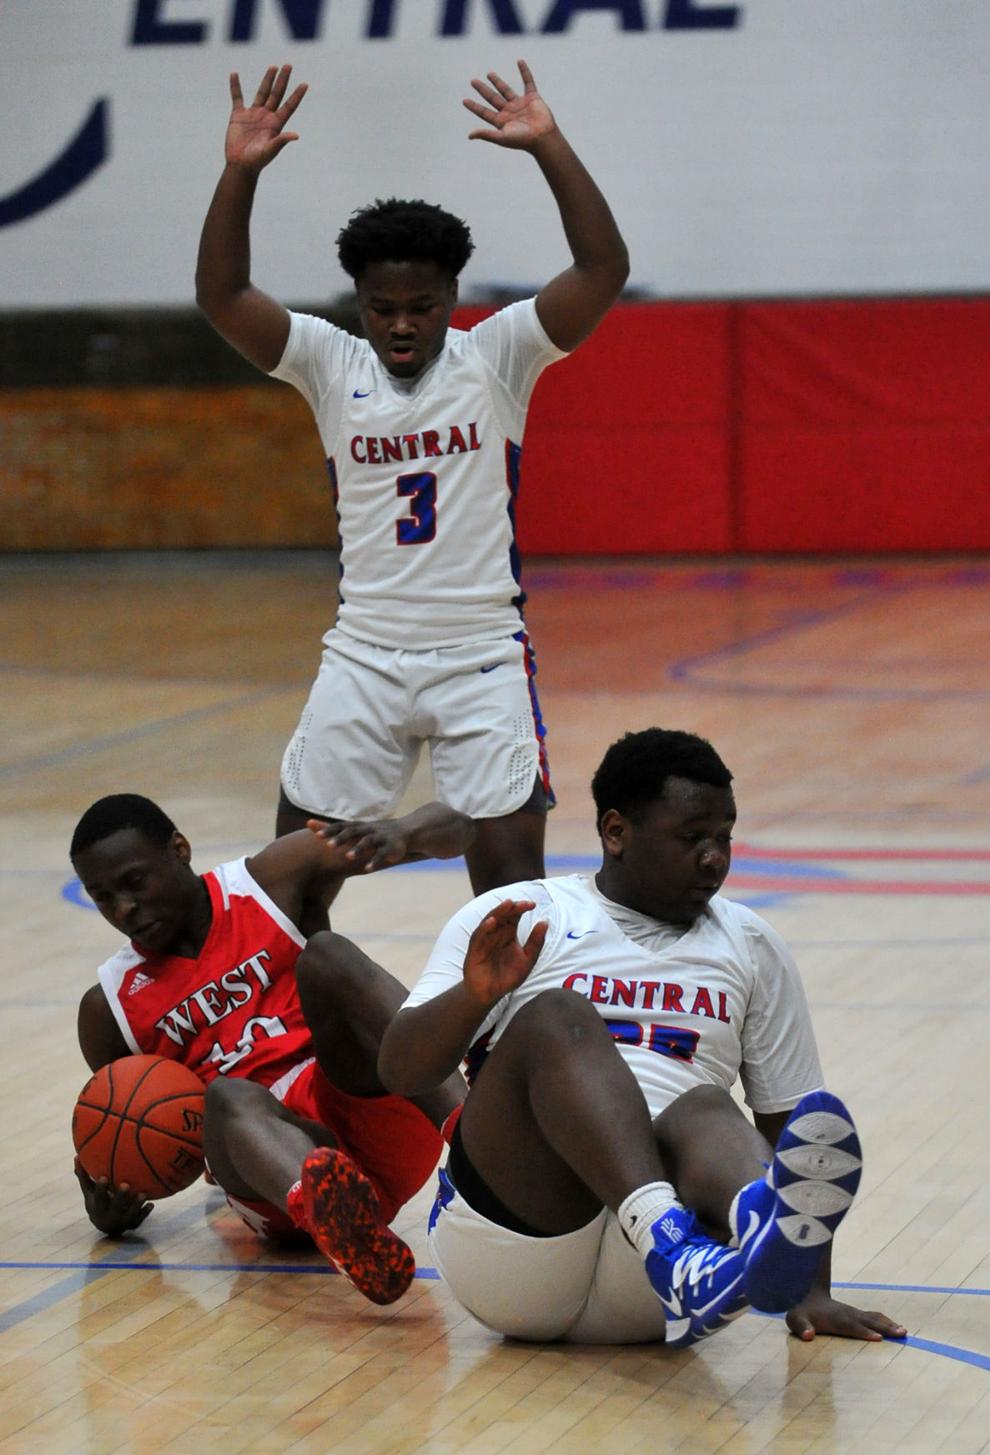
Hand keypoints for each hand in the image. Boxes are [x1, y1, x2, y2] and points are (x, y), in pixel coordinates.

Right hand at [75, 1158, 152, 1237]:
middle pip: (114, 1207)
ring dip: (136, 1204)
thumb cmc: (98, 1200)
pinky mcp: (133, 1224)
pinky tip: (151, 1204)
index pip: (98, 1197)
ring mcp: (121, 1221)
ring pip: (129, 1214)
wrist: (106, 1226)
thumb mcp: (89, 1191)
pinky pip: (140, 1219)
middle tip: (126, 1184)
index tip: (103, 1177)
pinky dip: (145, 1212)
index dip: (100, 1188)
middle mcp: (109, 1215)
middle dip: (120, 1197)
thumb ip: (84, 1176)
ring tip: (143, 1193)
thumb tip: (76, 1156)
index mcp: (98, 1206)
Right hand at [225, 65, 307, 173]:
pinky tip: (234, 74)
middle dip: (283, 80)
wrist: (240, 165)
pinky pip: (237, 97)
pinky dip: (235, 86)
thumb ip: (281, 141)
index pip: (289, 106)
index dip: (297, 95)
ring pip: (261, 93)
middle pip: (277, 94)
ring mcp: (253, 114)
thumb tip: (296, 135)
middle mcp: (266, 116)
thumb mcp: (270, 151)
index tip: (305, 84)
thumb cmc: (257, 161)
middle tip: (289, 65)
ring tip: (273, 67)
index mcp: (276, 124)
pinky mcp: (238, 115)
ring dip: (267, 80)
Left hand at [307, 817, 409, 873]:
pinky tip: (368, 869)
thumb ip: (331, 828)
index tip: (316, 835)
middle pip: (353, 832)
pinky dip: (375, 861)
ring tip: (349, 857)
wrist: (406, 831)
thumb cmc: (371, 832)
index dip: (329, 830)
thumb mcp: (352, 829)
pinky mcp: (391, 848)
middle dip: (341, 839)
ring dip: (358, 849)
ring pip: (368, 842)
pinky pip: (382, 854)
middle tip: (329, 846)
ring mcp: (380, 838)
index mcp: (357, 827)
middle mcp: (367, 830)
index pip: (340, 826)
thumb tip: (308, 824)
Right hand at [463, 899, 547, 1004]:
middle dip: (511, 907)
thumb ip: (536, 942)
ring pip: (490, 921)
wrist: (491, 994)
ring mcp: (484, 940)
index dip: (522, 908)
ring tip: (507, 904)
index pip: (514, 916)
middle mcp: (495, 933)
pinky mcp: (475, 950)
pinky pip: (479, 937)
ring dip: (498, 912)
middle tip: (522, 903)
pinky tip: (491, 922)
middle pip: (502, 915)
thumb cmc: (508, 976)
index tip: (533, 904)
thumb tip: (545, 922)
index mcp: (508, 933)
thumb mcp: (527, 960)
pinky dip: (484, 928)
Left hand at [464, 60, 556, 150]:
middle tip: (473, 81)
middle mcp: (509, 112)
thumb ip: (486, 134)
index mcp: (502, 121)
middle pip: (493, 98)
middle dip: (483, 90)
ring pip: (506, 90)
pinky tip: (519, 61)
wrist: (543, 137)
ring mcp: (520, 104)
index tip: (464, 101)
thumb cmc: (522, 140)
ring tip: (489, 74)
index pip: (484, 112)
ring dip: (498, 82)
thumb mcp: (502, 137)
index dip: (475, 107)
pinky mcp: (532, 97)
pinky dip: (525, 71)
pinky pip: (528, 82)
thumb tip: (469, 135)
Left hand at [785, 1287, 906, 1341]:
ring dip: (888, 1324)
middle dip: (884, 1328)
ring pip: (873, 1317)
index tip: (878, 1338)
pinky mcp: (855, 1313)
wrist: (803, 1291)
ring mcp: (852, 1312)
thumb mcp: (795, 1319)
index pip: (851, 1327)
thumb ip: (801, 1326)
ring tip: (904, 1331)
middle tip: (902, 1333)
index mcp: (835, 1319)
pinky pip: (872, 1316)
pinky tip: (895, 1326)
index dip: (863, 1332)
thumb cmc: (800, 1311)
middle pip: (868, 1322)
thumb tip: (808, 1335)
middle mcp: (847, 1314)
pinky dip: (885, 1321)